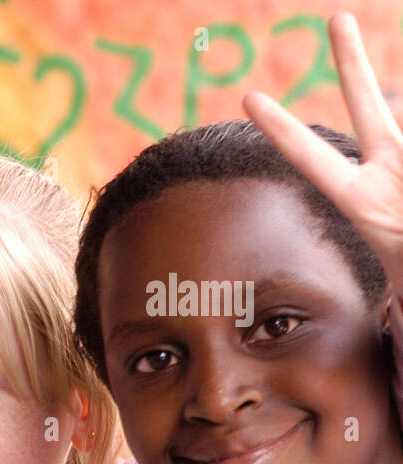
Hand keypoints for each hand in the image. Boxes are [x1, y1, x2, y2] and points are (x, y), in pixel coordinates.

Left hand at [243, 13, 402, 289]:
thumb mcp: (393, 266)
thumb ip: (383, 255)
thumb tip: (387, 219)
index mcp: (360, 200)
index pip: (311, 156)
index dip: (281, 129)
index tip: (248, 99)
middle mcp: (391, 168)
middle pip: (368, 104)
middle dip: (352, 61)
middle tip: (337, 17)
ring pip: (397, 119)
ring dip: (398, 183)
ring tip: (394, 202)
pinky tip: (402, 199)